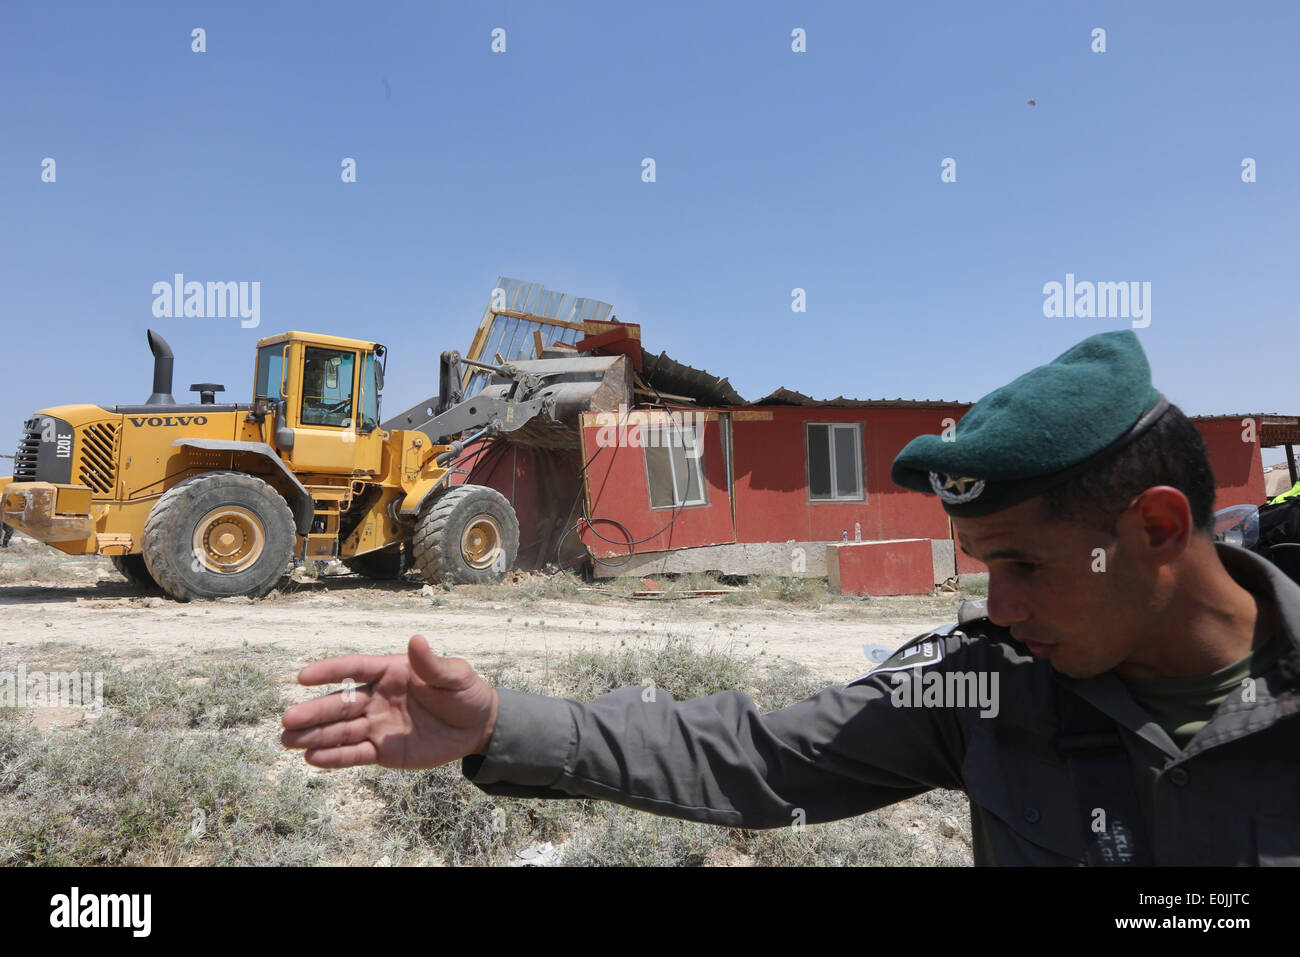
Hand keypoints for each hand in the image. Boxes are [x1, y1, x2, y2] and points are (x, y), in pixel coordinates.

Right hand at [280, 635, 498, 769]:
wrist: (478, 727)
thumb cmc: (466, 693)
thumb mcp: (455, 675)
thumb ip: (432, 664)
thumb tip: (415, 640)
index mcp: (390, 672)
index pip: (354, 668)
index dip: (329, 671)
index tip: (302, 677)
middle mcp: (378, 698)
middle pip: (341, 703)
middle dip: (314, 712)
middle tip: (287, 720)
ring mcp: (378, 725)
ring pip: (342, 730)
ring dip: (315, 735)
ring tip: (289, 741)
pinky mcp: (384, 751)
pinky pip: (356, 754)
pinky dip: (335, 757)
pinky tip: (313, 758)